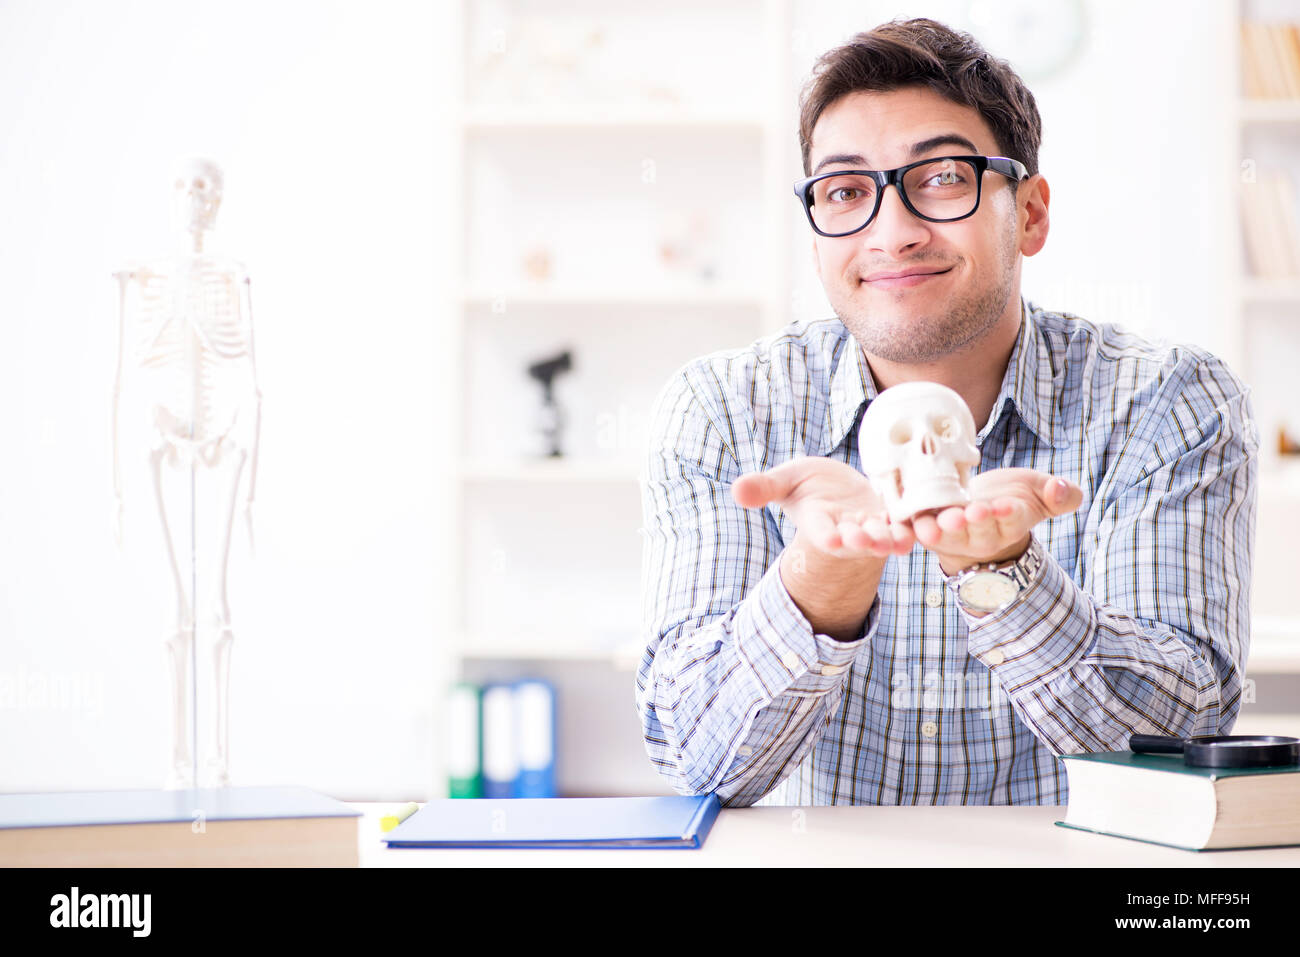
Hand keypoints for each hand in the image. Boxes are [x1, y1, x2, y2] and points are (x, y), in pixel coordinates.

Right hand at [731, 455, 914, 558]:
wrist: (839, 490)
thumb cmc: (807, 485)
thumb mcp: (784, 482)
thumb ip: (764, 488)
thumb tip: (736, 490)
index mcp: (819, 522)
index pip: (821, 532)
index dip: (826, 536)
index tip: (832, 538)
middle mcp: (846, 529)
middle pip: (855, 538)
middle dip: (862, 540)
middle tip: (867, 538)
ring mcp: (872, 525)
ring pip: (884, 535)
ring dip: (892, 539)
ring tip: (902, 540)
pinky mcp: (893, 516)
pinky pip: (906, 523)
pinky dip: (915, 525)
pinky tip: (928, 525)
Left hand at [910, 468, 1082, 573]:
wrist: (974, 508)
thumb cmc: (1009, 497)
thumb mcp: (1037, 492)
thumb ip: (1059, 495)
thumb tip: (1062, 488)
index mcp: (1010, 523)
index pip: (1011, 519)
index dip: (1008, 513)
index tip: (1007, 505)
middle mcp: (981, 533)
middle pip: (979, 529)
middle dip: (977, 521)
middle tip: (975, 512)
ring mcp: (953, 533)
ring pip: (948, 533)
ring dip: (945, 528)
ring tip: (946, 519)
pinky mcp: (928, 529)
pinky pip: (920, 531)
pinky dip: (915, 528)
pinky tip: (912, 523)